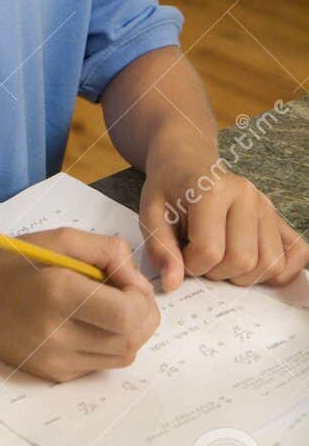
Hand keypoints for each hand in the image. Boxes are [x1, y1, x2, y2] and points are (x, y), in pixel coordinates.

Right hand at [0, 229, 158, 382]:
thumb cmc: (13, 259)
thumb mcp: (60, 238)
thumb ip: (107, 251)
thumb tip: (138, 282)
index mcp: (58, 292)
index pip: (127, 315)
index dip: (142, 298)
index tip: (128, 280)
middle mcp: (57, 334)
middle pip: (132, 340)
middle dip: (143, 316)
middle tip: (127, 293)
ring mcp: (55, 360)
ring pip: (122, 356)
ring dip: (128, 332)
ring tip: (108, 307)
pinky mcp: (54, 375)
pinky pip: (100, 364)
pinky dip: (106, 344)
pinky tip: (86, 323)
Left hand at [140, 147, 308, 290]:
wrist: (187, 161)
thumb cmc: (169, 188)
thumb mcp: (151, 213)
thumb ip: (160, 249)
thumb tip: (173, 284)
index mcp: (213, 190)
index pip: (209, 251)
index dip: (191, 266)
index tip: (180, 256)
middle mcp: (247, 196)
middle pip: (243, 261)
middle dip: (216, 273)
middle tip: (199, 259)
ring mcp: (267, 206)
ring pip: (269, 264)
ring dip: (243, 276)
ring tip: (220, 260)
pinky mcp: (279, 218)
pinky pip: (297, 253)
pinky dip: (279, 271)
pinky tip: (252, 268)